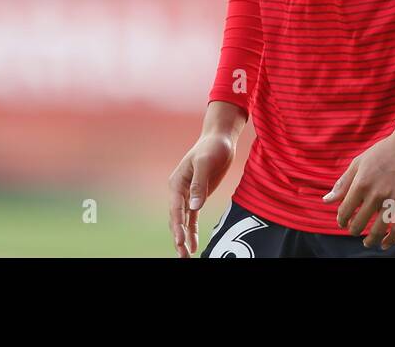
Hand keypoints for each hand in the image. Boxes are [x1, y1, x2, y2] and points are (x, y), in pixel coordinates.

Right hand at [168, 131, 235, 257]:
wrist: (219, 139)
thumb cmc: (212, 148)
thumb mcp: (205, 163)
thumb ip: (199, 185)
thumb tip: (194, 206)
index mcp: (177, 183)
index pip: (175, 208)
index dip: (177, 225)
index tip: (180, 239)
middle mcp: (179, 191)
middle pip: (176, 218)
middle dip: (178, 236)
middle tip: (182, 254)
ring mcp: (188, 195)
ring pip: (183, 221)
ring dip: (183, 237)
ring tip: (185, 255)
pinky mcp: (198, 197)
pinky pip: (192, 218)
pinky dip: (192, 231)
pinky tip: (193, 244)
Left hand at [322, 111, 394, 250]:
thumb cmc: (383, 152)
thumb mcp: (359, 163)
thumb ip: (342, 184)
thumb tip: (326, 202)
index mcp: (361, 183)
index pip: (345, 211)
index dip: (341, 220)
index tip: (342, 223)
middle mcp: (376, 193)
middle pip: (359, 223)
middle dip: (353, 230)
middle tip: (353, 230)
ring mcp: (394, 200)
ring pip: (378, 230)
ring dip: (370, 240)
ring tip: (366, 242)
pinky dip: (389, 240)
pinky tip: (383, 244)